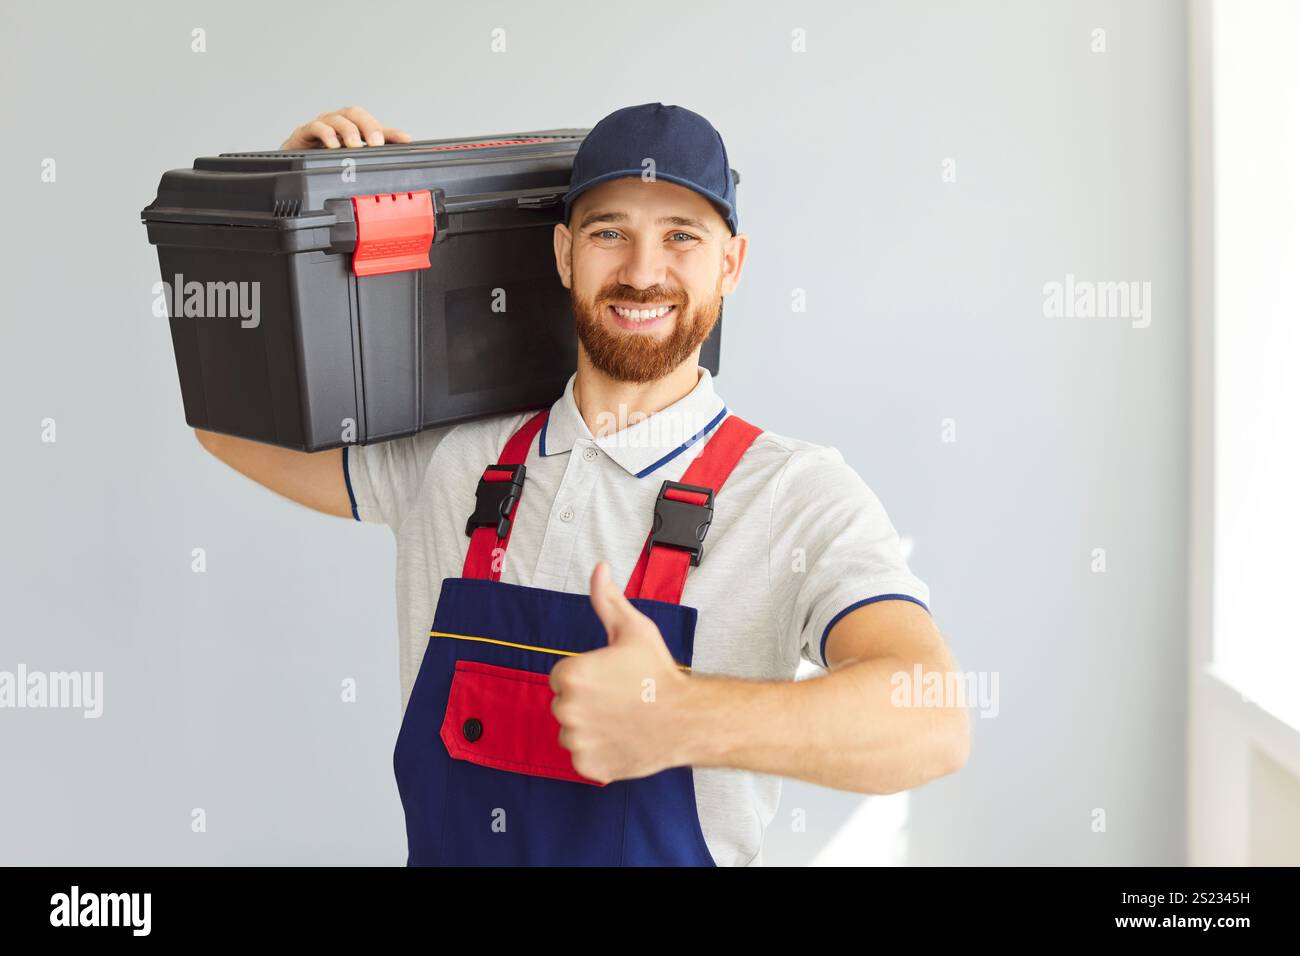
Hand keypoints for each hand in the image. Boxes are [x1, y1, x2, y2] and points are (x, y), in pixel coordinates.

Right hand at [280, 106, 411, 149]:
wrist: (296, 161)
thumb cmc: (325, 157)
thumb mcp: (351, 159)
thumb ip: (373, 159)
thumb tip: (396, 160)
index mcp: (353, 128)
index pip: (375, 126)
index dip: (391, 133)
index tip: (405, 141)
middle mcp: (338, 122)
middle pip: (354, 114)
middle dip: (368, 126)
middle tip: (376, 143)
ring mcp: (321, 126)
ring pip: (336, 118)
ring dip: (348, 131)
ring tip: (355, 145)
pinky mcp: (304, 133)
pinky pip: (315, 128)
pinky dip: (325, 134)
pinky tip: (332, 145)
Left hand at [548, 561, 691, 782]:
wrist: (687, 719)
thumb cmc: (659, 674)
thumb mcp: (634, 629)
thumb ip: (607, 600)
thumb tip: (599, 568)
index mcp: (571, 675)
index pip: (563, 677)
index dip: (588, 677)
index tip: (612, 679)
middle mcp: (566, 710)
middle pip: (565, 705)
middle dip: (587, 702)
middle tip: (620, 699)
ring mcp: (577, 742)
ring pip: (572, 732)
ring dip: (591, 728)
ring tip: (622, 719)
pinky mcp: (588, 767)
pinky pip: (583, 756)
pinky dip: (599, 752)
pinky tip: (622, 739)